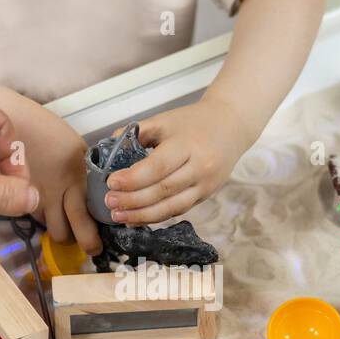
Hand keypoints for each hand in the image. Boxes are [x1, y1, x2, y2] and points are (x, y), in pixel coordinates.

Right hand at [6, 97, 100, 253]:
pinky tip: (42, 211)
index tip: (108, 228)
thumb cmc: (39, 127)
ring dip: (62, 233)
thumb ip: (84, 170)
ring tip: (64, 228)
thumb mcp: (73, 146)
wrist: (8, 118)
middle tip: (91, 246)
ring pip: (58, 231)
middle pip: (84, 228)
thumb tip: (92, 192)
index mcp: (87, 168)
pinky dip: (41, 220)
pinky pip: (38, 220)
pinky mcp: (26, 197)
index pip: (103, 205)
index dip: (105, 221)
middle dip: (89, 243)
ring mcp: (47, 193)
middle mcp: (70, 183)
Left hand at [104, 98, 252, 224]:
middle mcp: (199, 168)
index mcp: (188, 145)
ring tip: (118, 216)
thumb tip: (108, 149)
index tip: (111, 182)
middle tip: (109, 202)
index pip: (158, 166)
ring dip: (142, 215)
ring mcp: (205, 185)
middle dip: (133, 200)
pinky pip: (178, 210)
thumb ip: (138, 133)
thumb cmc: (194, 121)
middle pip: (163, 190)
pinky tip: (136, 218)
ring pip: (171, 207)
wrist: (231, 127)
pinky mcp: (205, 196)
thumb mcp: (165, 120)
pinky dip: (156, 216)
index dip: (134, 178)